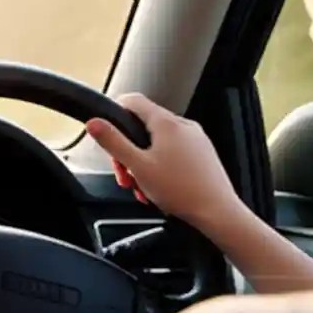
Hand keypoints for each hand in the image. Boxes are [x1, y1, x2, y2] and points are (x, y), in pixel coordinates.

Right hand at [86, 93, 240, 229]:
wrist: (217, 211)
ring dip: (144, 163)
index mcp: (166, 123)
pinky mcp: (203, 154)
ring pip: (158, 143)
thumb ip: (113, 143)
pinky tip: (159, 188)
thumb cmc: (181, 190)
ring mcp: (196, 139)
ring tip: (143, 187)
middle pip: (144, 127)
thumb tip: (94, 123)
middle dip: (128, 151)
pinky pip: (175, 153)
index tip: (107, 132)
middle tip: (125, 174)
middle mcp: (183, 125)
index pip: (132, 101)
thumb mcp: (137, 166)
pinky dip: (161, 166)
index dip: (115, 114)